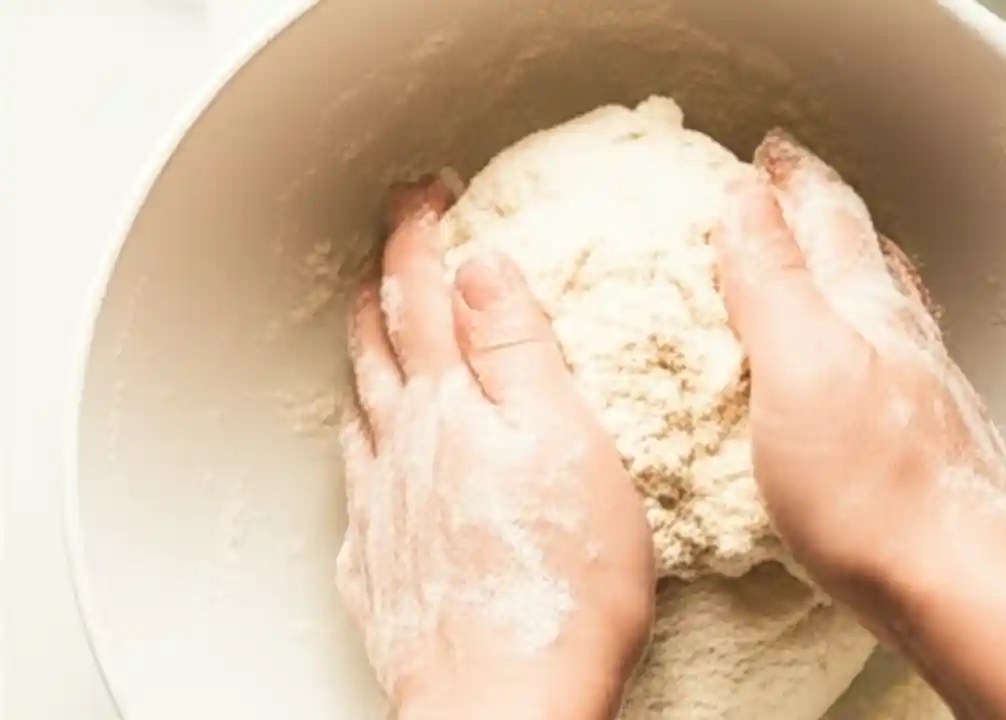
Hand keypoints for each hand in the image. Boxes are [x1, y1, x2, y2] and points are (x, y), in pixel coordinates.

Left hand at [336, 179, 654, 719]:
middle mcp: (403, 446)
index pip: (424, 292)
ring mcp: (383, 506)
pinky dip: (362, 437)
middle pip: (378, 341)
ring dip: (365, 350)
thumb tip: (480, 264)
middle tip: (396, 243)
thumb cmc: (557, 576)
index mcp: (451, 406)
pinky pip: (358, 477)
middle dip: (384, 278)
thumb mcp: (564, 437)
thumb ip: (515, 347)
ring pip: (360, 405)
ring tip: (371, 321)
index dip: (420, 231)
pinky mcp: (380, 562)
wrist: (505, 701)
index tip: (428, 191)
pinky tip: (372, 449)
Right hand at [712, 132, 1005, 609]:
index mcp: (864, 310)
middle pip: (866, 254)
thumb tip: (745, 199)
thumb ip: (772, 280)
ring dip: (856, 268)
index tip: (771, 154)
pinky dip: (870, 336)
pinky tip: (870, 365)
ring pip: (889, 305)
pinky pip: (894, 362)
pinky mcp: (928, 447)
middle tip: (798, 190)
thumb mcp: (797, 364)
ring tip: (840, 255)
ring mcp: (923, 393)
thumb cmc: (872, 485)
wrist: (959, 581)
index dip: (794, 184)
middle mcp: (903, 340)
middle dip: (827, 215)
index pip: (827, 222)